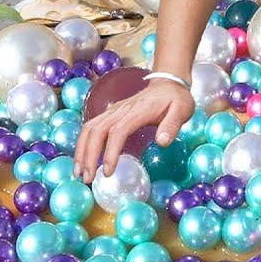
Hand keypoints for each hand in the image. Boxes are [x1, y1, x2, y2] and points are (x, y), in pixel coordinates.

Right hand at [72, 79, 194, 182]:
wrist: (168, 82)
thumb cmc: (176, 99)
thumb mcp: (182, 110)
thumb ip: (172, 125)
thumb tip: (162, 142)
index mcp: (138, 111)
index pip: (118, 131)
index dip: (110, 152)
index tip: (107, 172)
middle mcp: (121, 109)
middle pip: (97, 131)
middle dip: (88, 155)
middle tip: (86, 179)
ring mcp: (113, 111)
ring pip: (90, 128)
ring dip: (81, 151)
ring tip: (78, 173)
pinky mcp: (110, 114)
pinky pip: (91, 127)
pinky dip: (83, 144)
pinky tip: (82, 160)